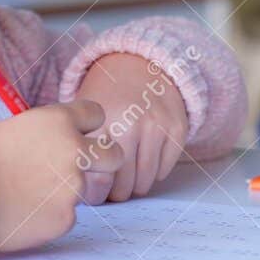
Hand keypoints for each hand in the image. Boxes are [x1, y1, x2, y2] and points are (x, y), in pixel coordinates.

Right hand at [0, 99, 122, 251]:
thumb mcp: (13, 129)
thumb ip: (45, 136)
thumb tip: (59, 148)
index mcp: (59, 121)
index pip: (95, 115)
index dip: (84, 126)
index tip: (77, 135)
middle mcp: (74, 151)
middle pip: (113, 155)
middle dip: (101, 162)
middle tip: (76, 170)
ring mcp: (72, 188)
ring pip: (81, 191)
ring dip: (60, 193)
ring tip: (21, 195)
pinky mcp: (64, 219)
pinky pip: (64, 217)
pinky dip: (46, 217)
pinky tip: (19, 212)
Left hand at [73, 53, 188, 203]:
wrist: (139, 65)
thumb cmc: (107, 96)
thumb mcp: (85, 116)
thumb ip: (82, 150)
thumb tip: (86, 194)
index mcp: (104, 122)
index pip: (99, 178)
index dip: (95, 194)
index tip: (94, 195)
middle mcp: (132, 123)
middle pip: (123, 186)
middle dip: (116, 193)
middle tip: (111, 189)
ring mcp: (158, 126)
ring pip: (145, 183)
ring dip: (135, 187)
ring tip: (126, 179)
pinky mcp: (177, 129)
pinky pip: (164, 171)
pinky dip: (153, 173)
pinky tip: (143, 161)